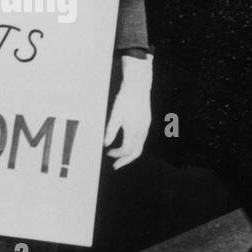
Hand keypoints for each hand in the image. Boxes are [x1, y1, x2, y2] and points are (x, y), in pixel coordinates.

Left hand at [104, 55, 151, 169]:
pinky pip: (142, 139)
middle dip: (126, 160)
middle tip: (116, 165)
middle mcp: (142, 131)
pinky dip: (134, 145)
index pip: (126, 150)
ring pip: (140, 146)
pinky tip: (127, 143)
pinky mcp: (147, 122)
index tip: (108, 153)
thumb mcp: (115, 115)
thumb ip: (110, 131)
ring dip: (130, 153)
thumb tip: (105, 144)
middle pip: (136, 152)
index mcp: (133, 130)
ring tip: (120, 156)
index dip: (117, 154)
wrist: (138, 86)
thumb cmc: (125, 99)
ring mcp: (146, 127)